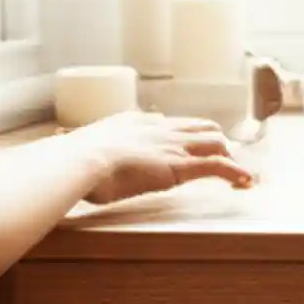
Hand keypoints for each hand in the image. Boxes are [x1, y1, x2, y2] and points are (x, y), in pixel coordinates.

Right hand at [59, 112, 254, 204]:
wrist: (81, 162)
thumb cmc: (72, 161)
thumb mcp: (75, 146)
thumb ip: (77, 143)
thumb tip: (57, 140)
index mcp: (135, 123)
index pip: (168, 122)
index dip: (184, 133)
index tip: (190, 141)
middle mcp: (159, 129)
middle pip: (201, 127)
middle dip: (215, 141)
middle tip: (221, 158)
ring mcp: (172, 146)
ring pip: (216, 142)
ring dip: (230, 156)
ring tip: (237, 172)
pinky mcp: (181, 165)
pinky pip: (218, 165)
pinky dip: (236, 172)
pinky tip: (246, 181)